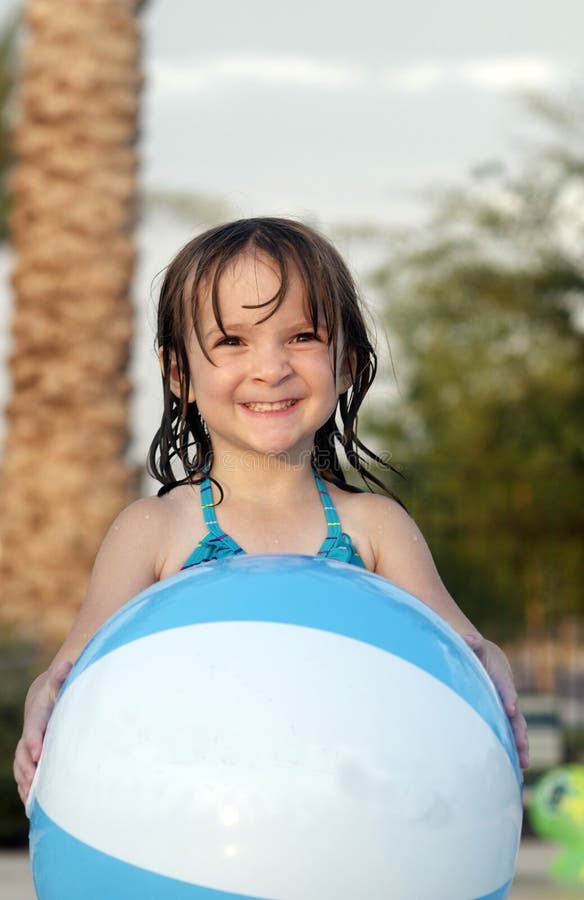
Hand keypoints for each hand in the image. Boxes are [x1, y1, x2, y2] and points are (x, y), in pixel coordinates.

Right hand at [13, 659, 72, 804]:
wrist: (42, 700)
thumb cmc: (55, 692)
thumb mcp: (58, 682)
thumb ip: (62, 674)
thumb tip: (67, 662)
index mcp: (36, 717)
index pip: (33, 729)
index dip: (34, 740)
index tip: (39, 753)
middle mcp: (29, 735)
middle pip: (23, 753)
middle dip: (28, 767)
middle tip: (35, 782)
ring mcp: (27, 748)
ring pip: (21, 767)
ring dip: (25, 781)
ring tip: (32, 797)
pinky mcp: (30, 758)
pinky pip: (24, 775)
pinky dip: (26, 788)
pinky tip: (32, 803)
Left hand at [463, 634, 528, 770]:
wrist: (484, 658)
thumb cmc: (475, 652)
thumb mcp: (473, 645)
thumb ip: (471, 642)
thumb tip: (467, 639)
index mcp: (499, 676)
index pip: (505, 687)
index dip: (508, 696)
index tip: (510, 707)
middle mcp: (506, 695)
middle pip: (516, 713)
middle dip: (518, 729)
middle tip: (522, 743)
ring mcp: (504, 708)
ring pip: (515, 728)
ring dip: (520, 745)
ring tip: (523, 763)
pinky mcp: (500, 718)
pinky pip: (508, 734)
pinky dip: (512, 750)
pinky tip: (513, 769)